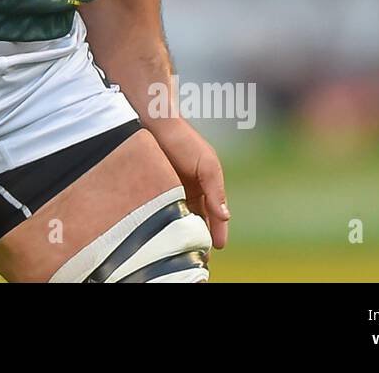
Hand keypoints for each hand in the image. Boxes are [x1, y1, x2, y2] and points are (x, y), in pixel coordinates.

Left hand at [148, 118, 229, 249]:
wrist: (153, 122)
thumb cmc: (183, 140)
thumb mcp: (207, 164)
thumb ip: (216, 191)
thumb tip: (225, 216)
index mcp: (207, 183)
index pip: (216, 213)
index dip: (219, 230)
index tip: (219, 247)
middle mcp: (191, 188)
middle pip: (199, 218)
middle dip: (202, 235)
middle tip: (201, 256)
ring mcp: (172, 188)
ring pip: (181, 216)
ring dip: (184, 231)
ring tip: (184, 250)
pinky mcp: (154, 187)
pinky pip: (162, 209)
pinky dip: (165, 222)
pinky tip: (163, 234)